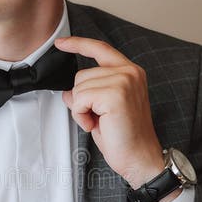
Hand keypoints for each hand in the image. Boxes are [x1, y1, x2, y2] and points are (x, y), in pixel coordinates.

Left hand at [54, 35, 164, 189]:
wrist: (140, 158)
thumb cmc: (125, 138)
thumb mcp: (104, 109)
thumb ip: (89, 92)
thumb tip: (69, 91)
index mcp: (130, 72)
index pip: (100, 49)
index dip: (78, 44)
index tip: (60, 43)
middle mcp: (129, 72)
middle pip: (81, 74)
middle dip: (82, 99)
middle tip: (99, 118)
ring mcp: (123, 81)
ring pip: (78, 87)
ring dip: (81, 109)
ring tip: (100, 122)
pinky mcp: (115, 95)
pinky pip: (79, 99)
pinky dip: (81, 116)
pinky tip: (97, 125)